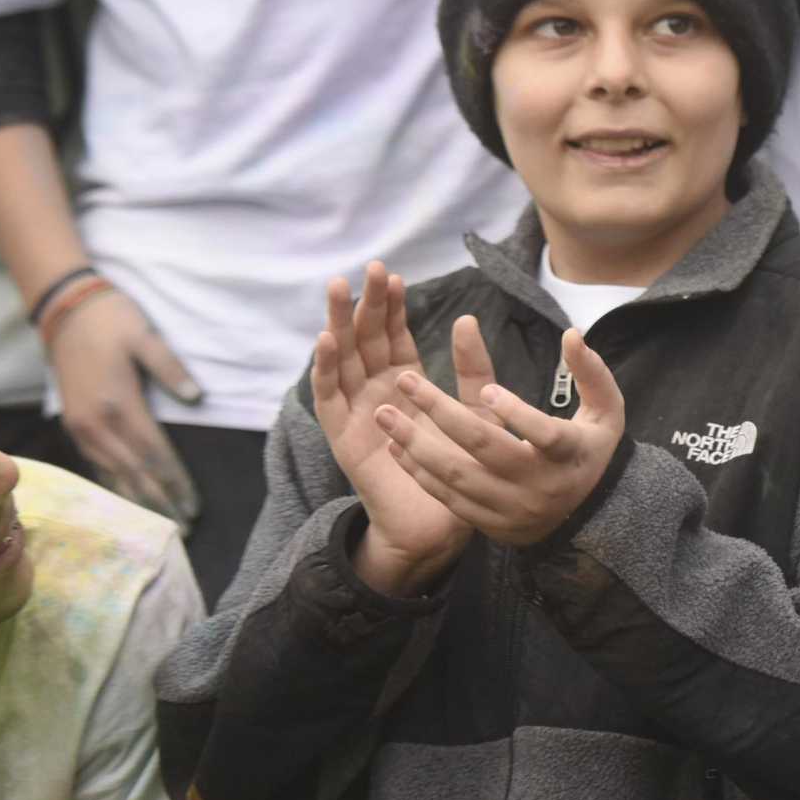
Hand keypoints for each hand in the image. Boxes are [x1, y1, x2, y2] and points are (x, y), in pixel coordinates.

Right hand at [50, 288, 202, 523]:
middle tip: (183, 529)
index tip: (194, 506)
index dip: (175, 482)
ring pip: (113, 474)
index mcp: (120, 403)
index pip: (154, 455)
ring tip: (160, 521)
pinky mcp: (73, 424)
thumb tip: (195, 398)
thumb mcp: (145, 335)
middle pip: (134, 473)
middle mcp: (98, 423)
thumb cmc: (111, 319)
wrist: (65, 310)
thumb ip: (170, 368)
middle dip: (160, 501)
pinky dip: (114, 485)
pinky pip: (96, 464)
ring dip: (138, 500)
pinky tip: (127, 498)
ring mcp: (81, 427)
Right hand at [314, 263, 478, 594]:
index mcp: (404, 383)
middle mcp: (376, 391)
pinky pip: (329, 397)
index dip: (391, 307)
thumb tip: (467, 318)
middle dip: (364, 304)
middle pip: (364, 339)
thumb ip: (472, 370)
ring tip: (339, 289)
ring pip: (342, 358)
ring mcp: (356, 411)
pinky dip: (324, 368)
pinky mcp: (343, 436)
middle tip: (367, 269)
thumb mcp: (475, 413)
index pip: (392, 335)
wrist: (437, 530)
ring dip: (338, 323)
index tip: (393, 277)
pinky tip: (326, 340)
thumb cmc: (459, 473)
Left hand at [377, 321, 624, 548]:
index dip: (517, 414)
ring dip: (416, 445)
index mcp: (570, 454)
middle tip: (406, 380)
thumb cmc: (590, 448)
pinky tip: (396, 446)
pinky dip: (419, 473)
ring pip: (458, 477)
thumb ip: (590, 371)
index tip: (486, 390)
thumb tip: (571, 333)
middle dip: (442, 414)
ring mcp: (511, 509)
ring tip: (385, 415)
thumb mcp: (606, 409)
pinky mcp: (490, 524)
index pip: (546, 436)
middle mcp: (539, 485)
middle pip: (487, 450)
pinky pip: (448, 499)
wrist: (586, 518)